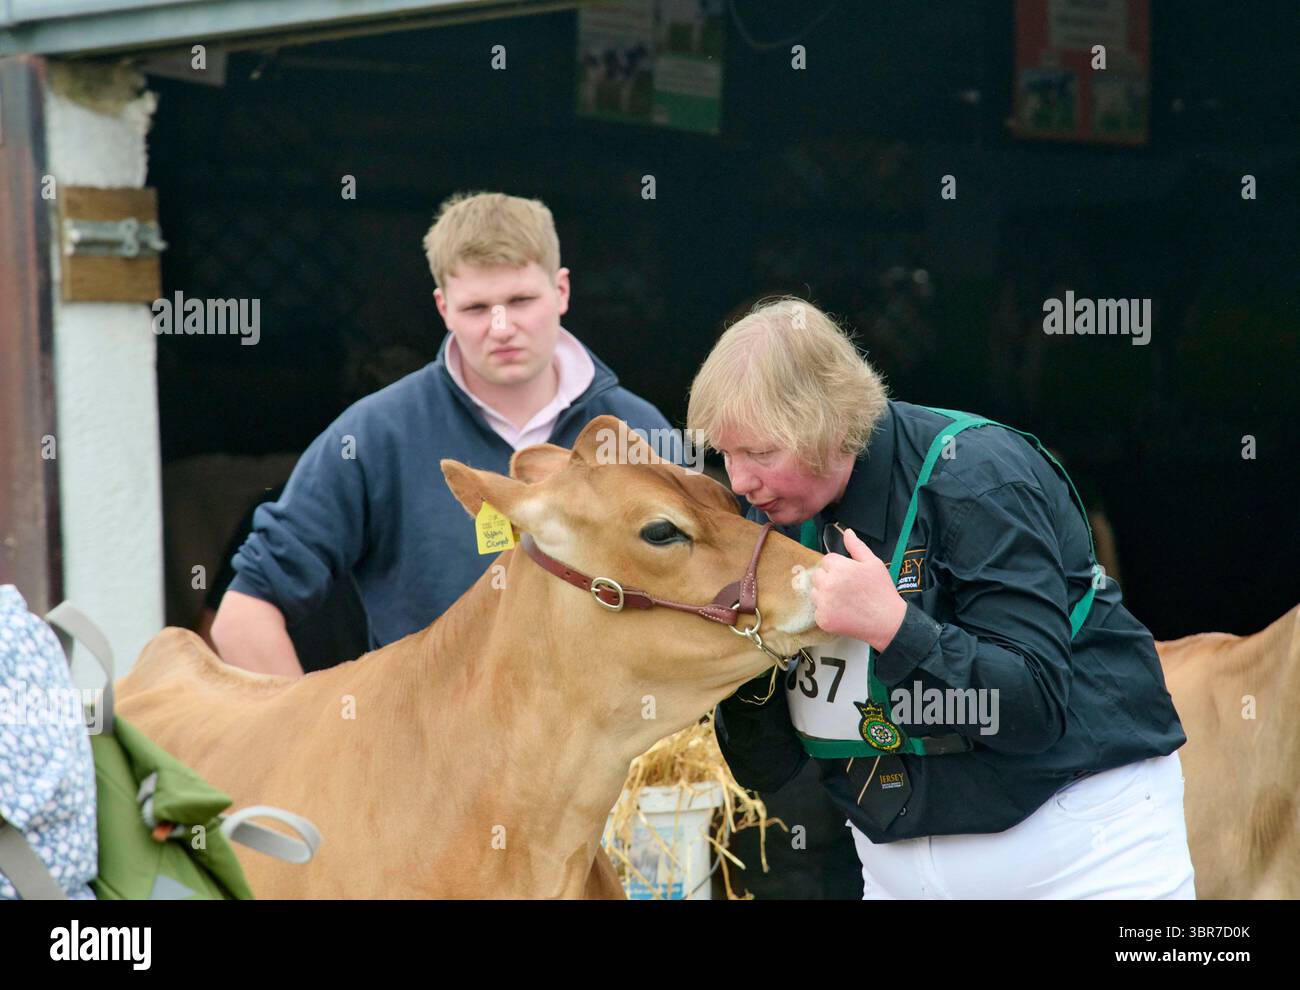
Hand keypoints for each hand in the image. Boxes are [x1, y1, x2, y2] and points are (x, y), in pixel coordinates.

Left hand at [809, 528, 907, 650]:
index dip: (837, 567)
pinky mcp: (823, 619)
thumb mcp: (874, 563)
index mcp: (839, 568)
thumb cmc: (882, 591)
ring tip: (844, 601)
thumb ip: (857, 546)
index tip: (848, 576)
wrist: (887, 621)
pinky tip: (842, 612)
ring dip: (825, 595)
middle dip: (829, 579)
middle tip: (846, 589)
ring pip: (815, 593)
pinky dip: (827, 612)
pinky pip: (818, 611)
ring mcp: (824, 603)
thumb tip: (846, 532)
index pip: (826, 560)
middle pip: (817, 575)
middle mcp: (828, 584)